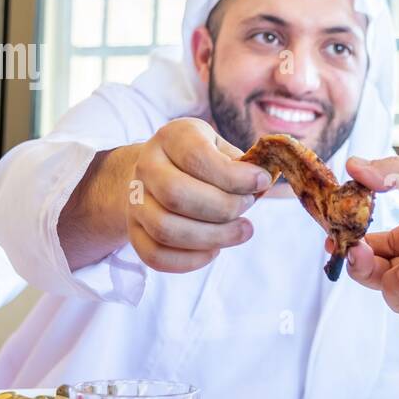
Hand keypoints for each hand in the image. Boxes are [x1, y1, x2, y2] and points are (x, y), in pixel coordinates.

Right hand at [128, 118, 272, 272]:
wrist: (156, 173)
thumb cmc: (200, 162)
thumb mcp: (220, 148)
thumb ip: (241, 164)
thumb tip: (264, 183)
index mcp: (171, 137)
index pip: (196, 157)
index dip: (233, 176)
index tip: (261, 182)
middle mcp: (146, 166)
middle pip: (176, 195)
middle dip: (223, 208)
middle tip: (248, 208)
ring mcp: (135, 201)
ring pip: (165, 229)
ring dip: (212, 237)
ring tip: (242, 231)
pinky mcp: (134, 232)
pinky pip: (155, 255)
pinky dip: (190, 260)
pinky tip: (214, 250)